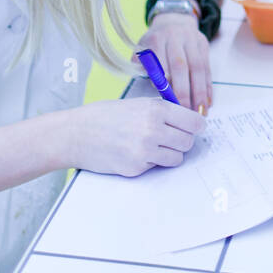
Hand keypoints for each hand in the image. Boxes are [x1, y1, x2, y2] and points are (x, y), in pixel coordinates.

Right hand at [62, 98, 204, 177]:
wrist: (76, 134)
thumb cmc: (104, 115)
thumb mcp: (136, 103)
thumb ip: (161, 110)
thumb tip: (186, 119)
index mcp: (156, 110)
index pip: (193, 122)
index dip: (195, 125)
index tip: (193, 127)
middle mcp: (153, 130)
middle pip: (188, 142)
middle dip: (183, 140)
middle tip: (172, 137)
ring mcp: (145, 152)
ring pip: (177, 158)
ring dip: (170, 153)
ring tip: (154, 145)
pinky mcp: (136, 169)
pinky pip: (156, 167)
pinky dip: (151, 162)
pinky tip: (135, 152)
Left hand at [134, 13, 212, 110]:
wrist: (173, 20)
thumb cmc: (155, 42)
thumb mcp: (143, 48)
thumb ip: (142, 66)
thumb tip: (151, 85)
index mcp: (157, 38)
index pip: (160, 62)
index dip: (163, 82)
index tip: (166, 101)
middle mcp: (175, 37)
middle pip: (180, 65)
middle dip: (183, 91)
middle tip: (184, 112)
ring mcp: (192, 39)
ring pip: (197, 67)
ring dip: (200, 92)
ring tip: (200, 112)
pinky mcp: (204, 44)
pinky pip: (207, 68)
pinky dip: (208, 86)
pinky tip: (208, 102)